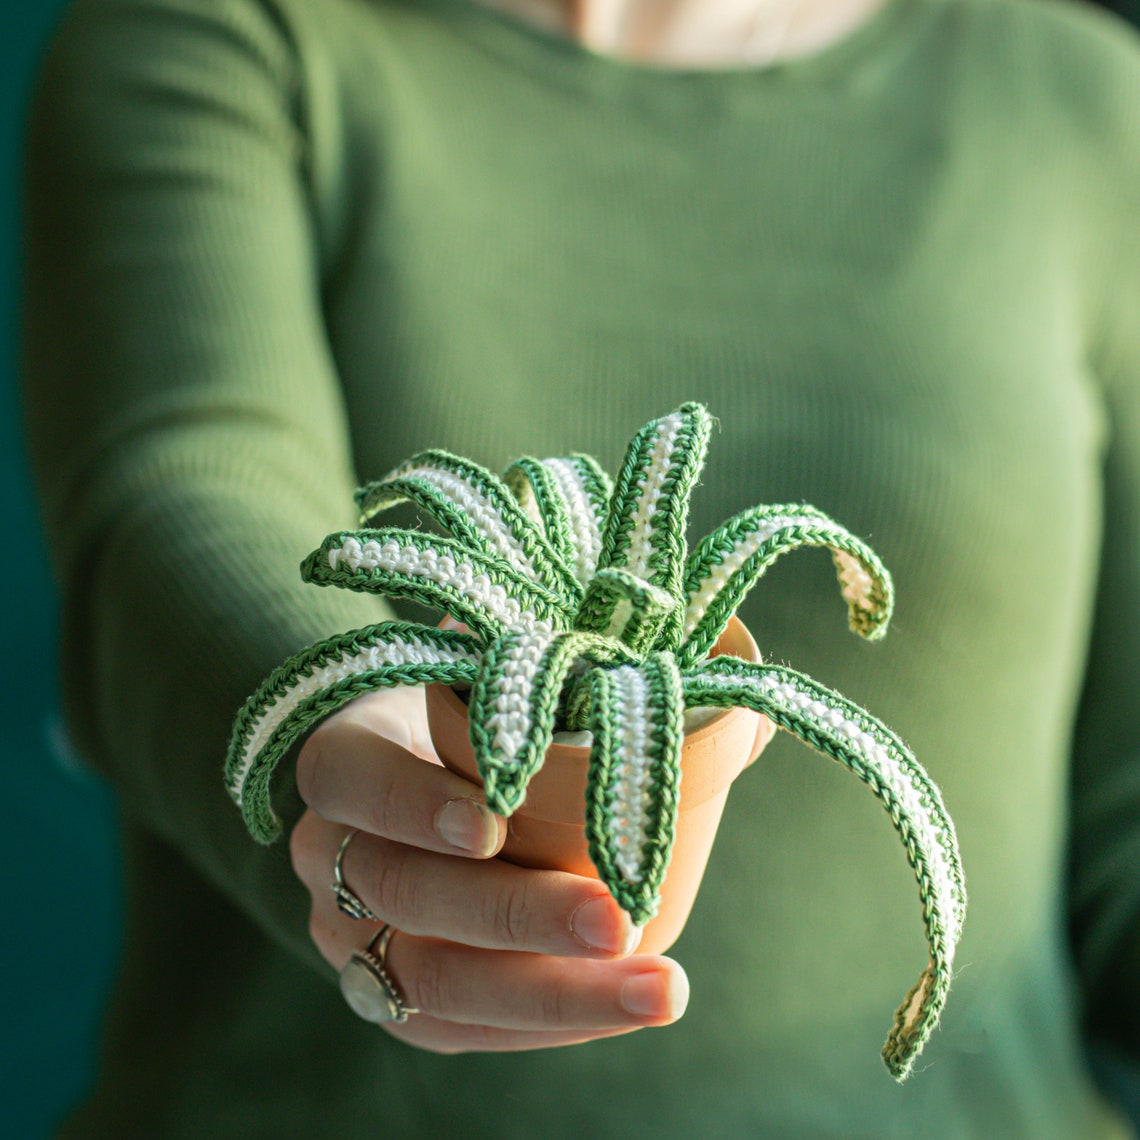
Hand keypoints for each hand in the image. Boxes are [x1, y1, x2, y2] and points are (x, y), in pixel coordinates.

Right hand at [290, 687, 689, 1053]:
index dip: (409, 802)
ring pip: (429, 981)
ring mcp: (349, 933)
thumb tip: (743, 721)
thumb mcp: (503, 685)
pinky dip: (545, 1022)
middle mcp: (326, 852)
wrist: (422, 797)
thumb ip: (589, 685)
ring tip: (657, 988)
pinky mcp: (393, 994)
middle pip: (400, 892)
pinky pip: (456, 1029)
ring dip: (549, 992)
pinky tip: (623, 1007)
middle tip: (613, 921)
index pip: (349, 775)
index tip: (493, 824)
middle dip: (513, 915)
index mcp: (345, 756)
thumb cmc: (479, 724)